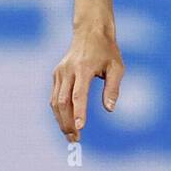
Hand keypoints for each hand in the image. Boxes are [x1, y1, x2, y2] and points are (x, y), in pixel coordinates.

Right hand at [49, 28, 123, 142]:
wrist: (90, 31)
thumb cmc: (107, 51)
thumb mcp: (117, 67)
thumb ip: (113, 88)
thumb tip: (110, 109)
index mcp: (84, 68)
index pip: (79, 95)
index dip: (78, 113)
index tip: (80, 128)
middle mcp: (68, 71)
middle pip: (63, 102)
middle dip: (67, 122)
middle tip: (75, 139)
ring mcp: (60, 72)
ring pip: (55, 101)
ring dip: (61, 120)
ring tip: (70, 135)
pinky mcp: (56, 74)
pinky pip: (54, 97)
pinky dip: (58, 111)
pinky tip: (65, 122)